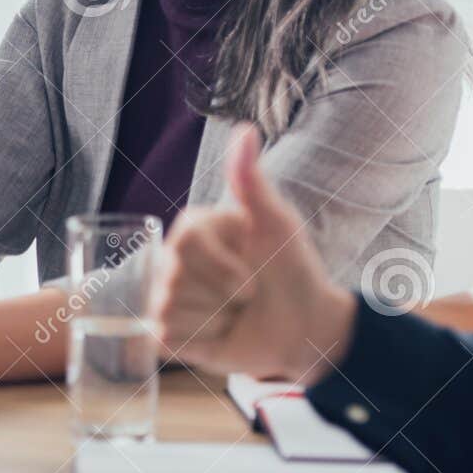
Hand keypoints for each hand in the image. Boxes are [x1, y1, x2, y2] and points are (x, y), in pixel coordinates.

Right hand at [150, 124, 356, 384]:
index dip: (223, 267)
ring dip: (217, 319)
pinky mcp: (168, 334)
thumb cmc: (292, 271)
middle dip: (224, 295)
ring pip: (173, 310)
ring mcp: (167, 296)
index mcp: (193, 228)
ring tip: (234, 313)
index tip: (253, 272)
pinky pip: (168, 339)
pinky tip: (220, 333)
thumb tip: (245, 130)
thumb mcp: (277, 225)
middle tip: (246, 294)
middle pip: (176, 279)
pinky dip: (202, 341)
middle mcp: (173, 259)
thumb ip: (252, 182)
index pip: (183, 243)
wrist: (304, 328)